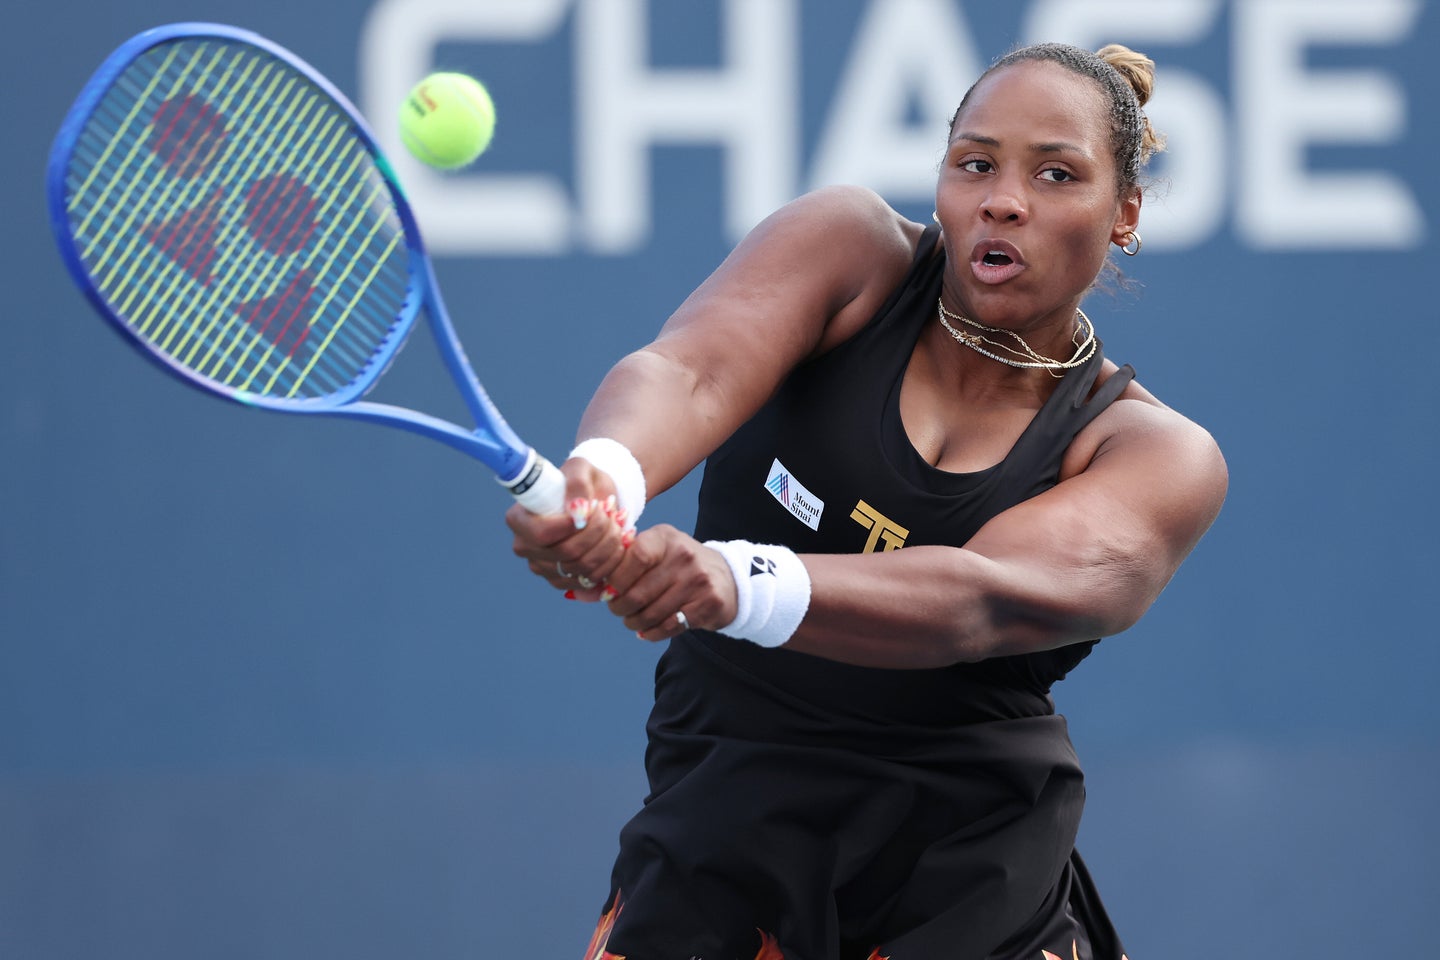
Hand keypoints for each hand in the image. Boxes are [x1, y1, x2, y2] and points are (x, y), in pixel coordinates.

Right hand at [506, 456, 630, 601]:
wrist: (595, 501)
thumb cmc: (582, 483)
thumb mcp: (581, 469)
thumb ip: (578, 484)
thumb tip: (579, 509)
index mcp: (519, 519)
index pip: (541, 533)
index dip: (571, 525)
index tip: (593, 508)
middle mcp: (525, 546)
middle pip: (567, 553)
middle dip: (599, 533)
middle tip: (613, 515)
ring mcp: (542, 567)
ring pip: (583, 568)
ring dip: (609, 547)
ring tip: (618, 527)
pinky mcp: (561, 581)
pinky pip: (590, 580)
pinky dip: (610, 563)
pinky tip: (616, 545)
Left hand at [600, 524, 738, 640]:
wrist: (726, 577)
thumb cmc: (677, 564)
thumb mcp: (656, 550)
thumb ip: (623, 563)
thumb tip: (583, 590)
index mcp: (665, 538)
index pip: (635, 556)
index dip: (616, 579)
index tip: (609, 590)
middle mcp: (684, 556)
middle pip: (638, 592)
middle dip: (620, 607)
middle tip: (617, 609)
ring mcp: (698, 581)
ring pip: (652, 614)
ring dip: (634, 622)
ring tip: (631, 621)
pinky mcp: (708, 604)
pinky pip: (668, 626)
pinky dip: (650, 633)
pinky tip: (646, 630)